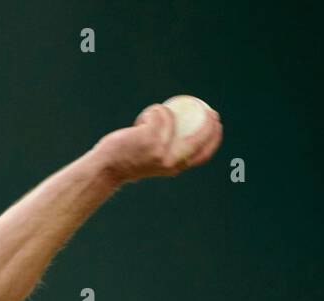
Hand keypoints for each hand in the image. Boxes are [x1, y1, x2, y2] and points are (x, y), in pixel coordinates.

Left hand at [91, 101, 221, 183]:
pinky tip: (142, 119)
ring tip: (151, 118)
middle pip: (199, 137)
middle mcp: (171, 161)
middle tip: (209, 109)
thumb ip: (167, 153)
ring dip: (162, 113)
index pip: (203, 154)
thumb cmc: (127, 162)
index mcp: (175, 167)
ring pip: (171, 118)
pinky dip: (151, 112)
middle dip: (210, 122)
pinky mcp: (150, 137)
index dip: (214, 138)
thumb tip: (181, 136)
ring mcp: (161, 149)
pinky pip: (158, 114)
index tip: (217, 124)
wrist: (107, 168)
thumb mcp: (152, 161)